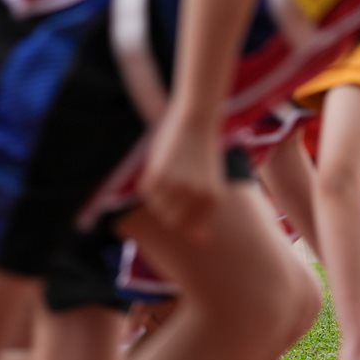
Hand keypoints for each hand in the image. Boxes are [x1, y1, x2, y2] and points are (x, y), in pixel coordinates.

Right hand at [138, 114, 222, 238]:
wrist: (198, 118)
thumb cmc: (204, 150)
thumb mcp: (210, 183)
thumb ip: (204, 212)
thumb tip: (201, 241)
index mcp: (213, 199)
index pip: (188, 227)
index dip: (180, 219)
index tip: (178, 202)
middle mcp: (196, 197)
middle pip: (171, 220)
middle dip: (167, 208)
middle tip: (169, 187)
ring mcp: (177, 186)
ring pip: (157, 206)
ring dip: (157, 195)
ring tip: (166, 173)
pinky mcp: (159, 174)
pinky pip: (146, 190)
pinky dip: (148, 182)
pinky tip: (159, 164)